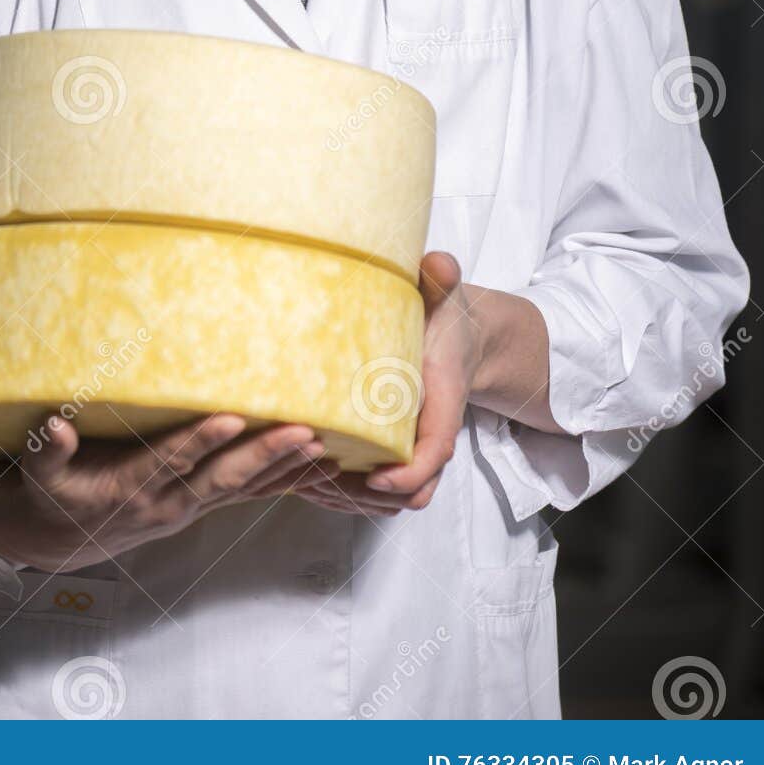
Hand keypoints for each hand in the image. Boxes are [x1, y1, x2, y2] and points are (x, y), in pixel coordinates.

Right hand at [0, 413, 340, 572]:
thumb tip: (54, 425)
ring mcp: (186, 508)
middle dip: (265, 455)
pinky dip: (278, 480)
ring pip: (242, 488)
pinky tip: (310, 464)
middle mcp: (166, 503)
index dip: (200, 441)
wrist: (60, 540)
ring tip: (320, 443)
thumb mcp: (38, 476)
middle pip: (222, 478)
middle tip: (304, 431)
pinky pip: (244, 494)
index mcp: (130, 490)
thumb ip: (47, 450)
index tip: (231, 418)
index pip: (171, 462)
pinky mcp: (197, 506)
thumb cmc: (50, 496)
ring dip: (282, 468)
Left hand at [286, 250, 481, 517]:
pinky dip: (349, 496)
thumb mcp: (443, 294)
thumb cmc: (444, 316)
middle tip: (317, 482)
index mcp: (445, 399)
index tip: (376, 477)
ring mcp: (414, 448)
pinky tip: (308, 480)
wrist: (459, 336)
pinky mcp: (395, 452)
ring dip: (352, 501)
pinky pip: (380, 492)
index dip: (408, 472)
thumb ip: (441, 279)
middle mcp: (432, 432)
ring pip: (393, 500)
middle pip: (411, 491)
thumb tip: (439, 263)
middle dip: (368, 497)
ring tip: (304, 484)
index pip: (436, 451)